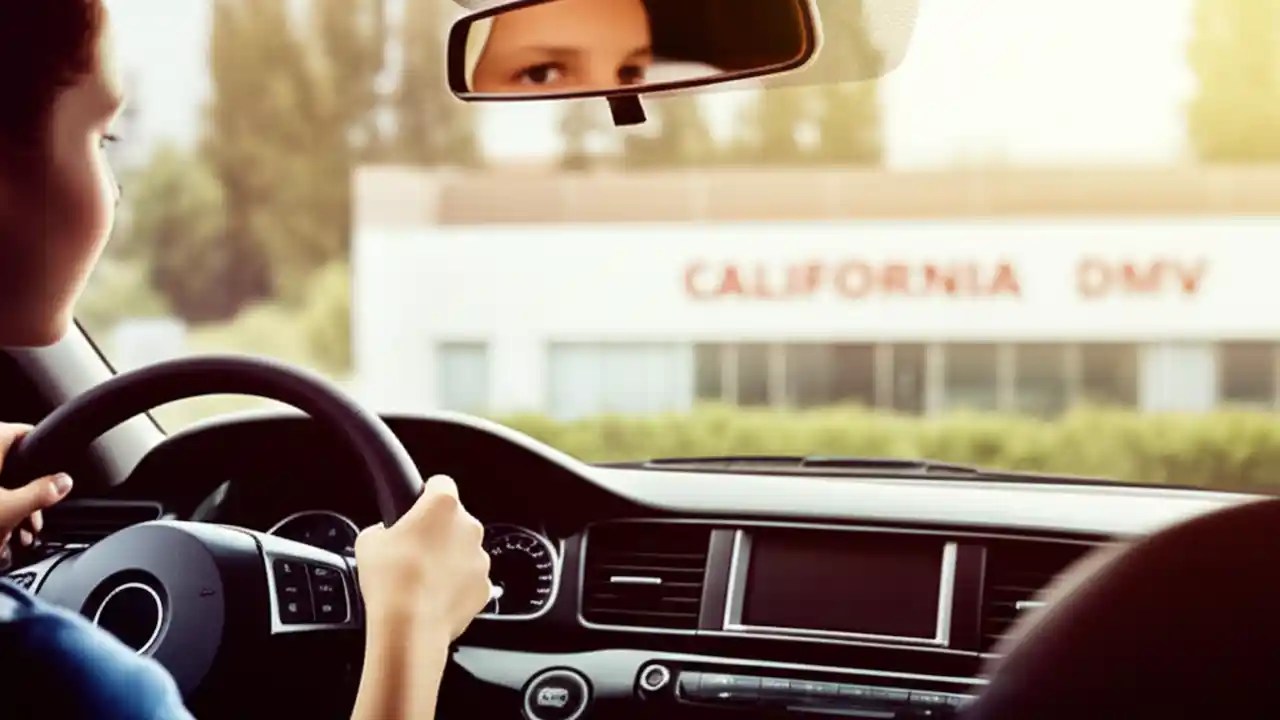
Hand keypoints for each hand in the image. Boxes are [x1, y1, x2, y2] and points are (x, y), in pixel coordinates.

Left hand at [0, 424, 72, 568]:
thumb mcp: (7, 508)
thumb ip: (41, 493)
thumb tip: (64, 482)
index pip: (25, 434)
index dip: (42, 456)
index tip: (54, 478)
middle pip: (9, 465)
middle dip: (24, 495)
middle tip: (31, 521)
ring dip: (5, 508)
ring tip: (10, 536)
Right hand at [354, 474, 490, 639]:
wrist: (409, 627)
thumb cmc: (390, 580)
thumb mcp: (369, 541)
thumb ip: (384, 528)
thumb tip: (386, 535)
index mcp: (443, 505)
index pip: (440, 483)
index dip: (426, 494)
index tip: (417, 506)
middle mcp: (469, 527)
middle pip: (455, 520)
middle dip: (437, 531)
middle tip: (412, 550)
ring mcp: (480, 558)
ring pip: (463, 551)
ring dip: (448, 559)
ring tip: (420, 578)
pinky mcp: (484, 587)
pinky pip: (469, 579)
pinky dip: (456, 586)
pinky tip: (432, 597)